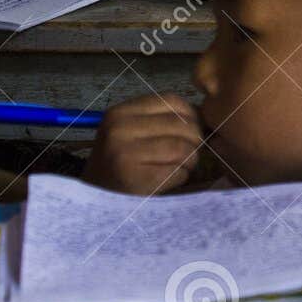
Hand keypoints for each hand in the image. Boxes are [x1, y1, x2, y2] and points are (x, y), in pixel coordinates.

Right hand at [84, 94, 203, 195]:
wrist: (96, 201)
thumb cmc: (121, 164)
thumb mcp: (132, 132)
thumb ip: (162, 119)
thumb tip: (206, 113)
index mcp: (121, 112)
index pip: (173, 101)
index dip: (190, 116)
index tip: (188, 132)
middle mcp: (119, 129)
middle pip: (183, 125)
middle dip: (194, 141)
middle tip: (186, 155)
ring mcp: (125, 153)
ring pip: (184, 148)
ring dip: (190, 161)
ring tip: (179, 168)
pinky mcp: (135, 178)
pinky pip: (178, 171)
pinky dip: (181, 177)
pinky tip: (168, 181)